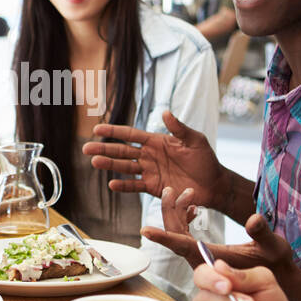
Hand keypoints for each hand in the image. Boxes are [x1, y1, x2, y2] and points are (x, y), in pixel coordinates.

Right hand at [83, 111, 225, 208]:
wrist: (214, 184)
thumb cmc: (206, 159)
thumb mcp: (195, 140)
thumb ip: (179, 128)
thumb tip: (165, 112)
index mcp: (157, 141)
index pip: (131, 135)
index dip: (114, 132)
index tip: (97, 129)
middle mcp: (150, 156)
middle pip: (122, 150)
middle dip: (104, 148)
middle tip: (86, 148)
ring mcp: (150, 172)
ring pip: (125, 167)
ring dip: (109, 165)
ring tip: (94, 162)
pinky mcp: (154, 187)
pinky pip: (135, 186)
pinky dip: (124, 186)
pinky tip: (111, 184)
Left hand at [144, 192, 294, 272]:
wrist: (276, 280)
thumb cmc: (276, 263)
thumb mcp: (273, 246)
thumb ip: (262, 232)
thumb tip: (254, 219)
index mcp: (213, 258)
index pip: (183, 245)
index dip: (164, 237)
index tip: (145, 230)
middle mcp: (203, 260)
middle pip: (175, 235)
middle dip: (170, 210)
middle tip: (171, 189)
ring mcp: (201, 258)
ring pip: (178, 235)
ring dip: (178, 213)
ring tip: (187, 194)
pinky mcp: (203, 256)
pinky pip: (184, 238)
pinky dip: (184, 221)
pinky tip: (194, 209)